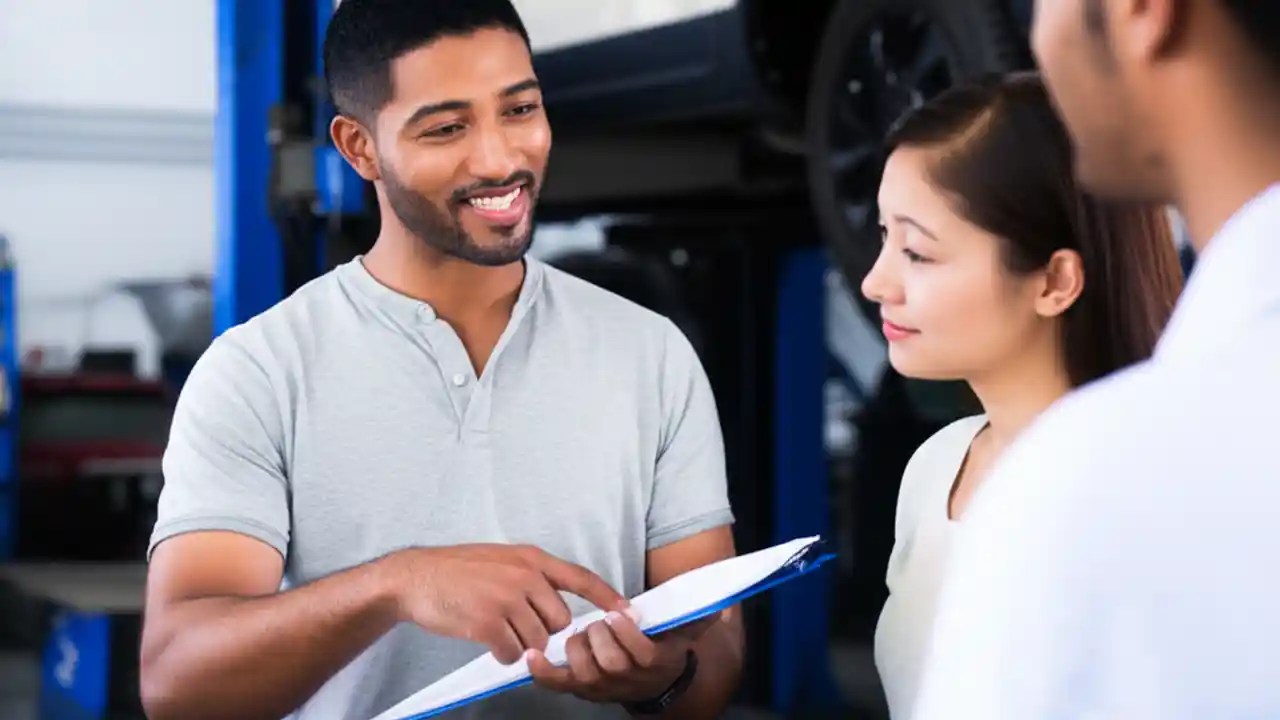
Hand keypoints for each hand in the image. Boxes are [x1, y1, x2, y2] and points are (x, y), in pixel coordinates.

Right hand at [388, 544, 627, 663]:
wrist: (415, 578)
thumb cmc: (457, 570)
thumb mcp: (501, 558)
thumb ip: (529, 574)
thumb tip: (553, 598)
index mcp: (531, 558)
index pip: (580, 577)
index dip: (607, 597)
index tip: (629, 611)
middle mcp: (524, 576)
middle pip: (559, 620)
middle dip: (543, 630)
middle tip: (516, 625)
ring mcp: (507, 599)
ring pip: (537, 640)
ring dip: (520, 644)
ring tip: (496, 630)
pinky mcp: (488, 622)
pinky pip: (513, 653)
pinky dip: (503, 654)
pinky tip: (487, 641)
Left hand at [527, 610, 718, 705]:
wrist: (650, 683)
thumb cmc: (663, 648)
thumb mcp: (684, 632)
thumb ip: (698, 617)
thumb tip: (719, 608)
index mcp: (653, 663)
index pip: (641, 654)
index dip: (628, 634)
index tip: (620, 613)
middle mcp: (625, 679)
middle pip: (609, 660)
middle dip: (602, 635)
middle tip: (601, 620)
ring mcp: (599, 686)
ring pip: (584, 668)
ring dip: (579, 646)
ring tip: (583, 632)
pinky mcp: (577, 687)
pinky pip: (556, 683)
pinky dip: (541, 671)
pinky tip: (531, 655)